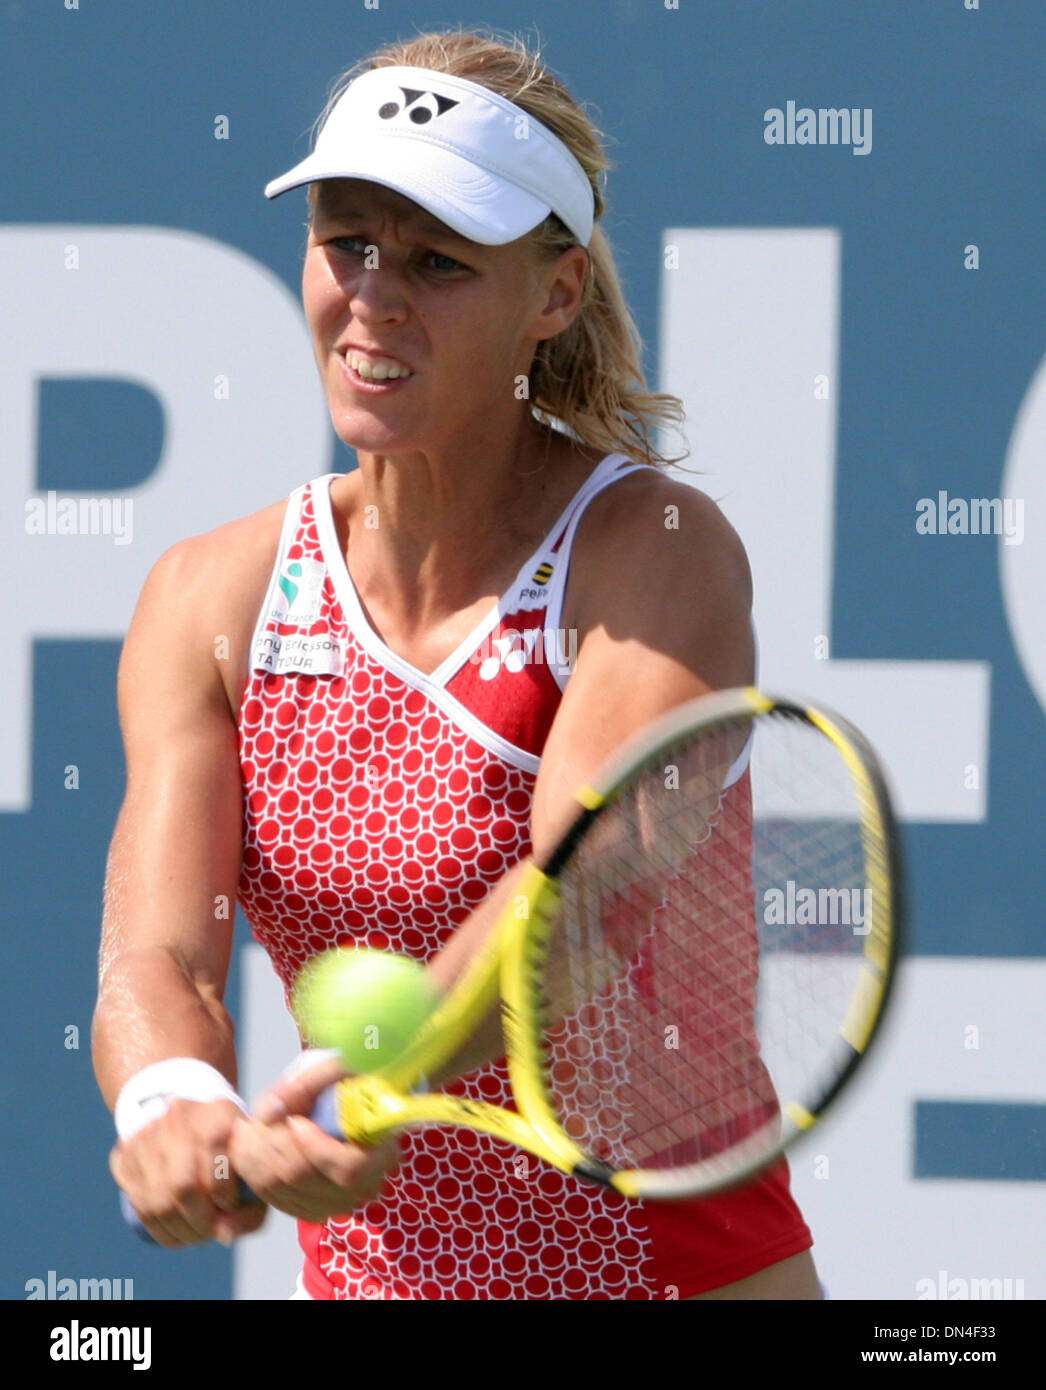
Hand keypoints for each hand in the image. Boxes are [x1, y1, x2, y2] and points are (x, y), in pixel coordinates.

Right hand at [110, 1097, 266, 1247]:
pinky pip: (138, 1205)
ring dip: (178, 1231)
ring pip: (157, 1201)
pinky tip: (176, 1228)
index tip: (230, 1206)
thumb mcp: (251, 1166)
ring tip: (195, 1234)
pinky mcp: (126, 1154)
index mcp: (217, 1112)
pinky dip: (159, 1228)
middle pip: (182, 1186)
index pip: (216, 1163)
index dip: (225, 1196)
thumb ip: (250, 1207)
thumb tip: (222, 1237)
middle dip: (199, 1222)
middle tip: (210, 1231)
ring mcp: (147, 1135)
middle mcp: (179, 1117)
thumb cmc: (231, 1149)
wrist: (193, 1116)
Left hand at [228, 1051, 399, 1222]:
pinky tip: (253, 1144)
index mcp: (382, 1153)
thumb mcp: (335, 1069)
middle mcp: (362, 1187)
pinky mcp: (307, 1209)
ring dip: (256, 1152)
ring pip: (279, 1187)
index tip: (295, 1121)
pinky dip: (252, 1168)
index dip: (316, 1148)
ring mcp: (333, 1203)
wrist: (337, 1105)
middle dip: (273, 1143)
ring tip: (251, 1125)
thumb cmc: (344, 1085)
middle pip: (303, 1177)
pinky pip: (269, 1195)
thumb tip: (270, 1111)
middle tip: (258, 1115)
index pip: (350, 1168)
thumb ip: (307, 1082)